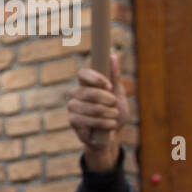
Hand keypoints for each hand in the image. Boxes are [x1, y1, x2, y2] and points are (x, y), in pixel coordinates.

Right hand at [68, 53, 129, 171]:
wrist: (112, 136)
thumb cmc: (114, 113)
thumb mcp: (118, 94)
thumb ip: (115, 77)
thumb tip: (113, 55)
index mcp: (86, 85)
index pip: (83, 74)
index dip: (95, 78)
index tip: (109, 86)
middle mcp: (76, 95)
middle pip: (87, 92)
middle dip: (106, 99)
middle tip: (114, 104)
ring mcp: (73, 108)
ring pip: (90, 107)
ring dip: (108, 113)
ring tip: (113, 117)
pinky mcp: (73, 122)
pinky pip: (88, 120)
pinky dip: (104, 123)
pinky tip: (110, 125)